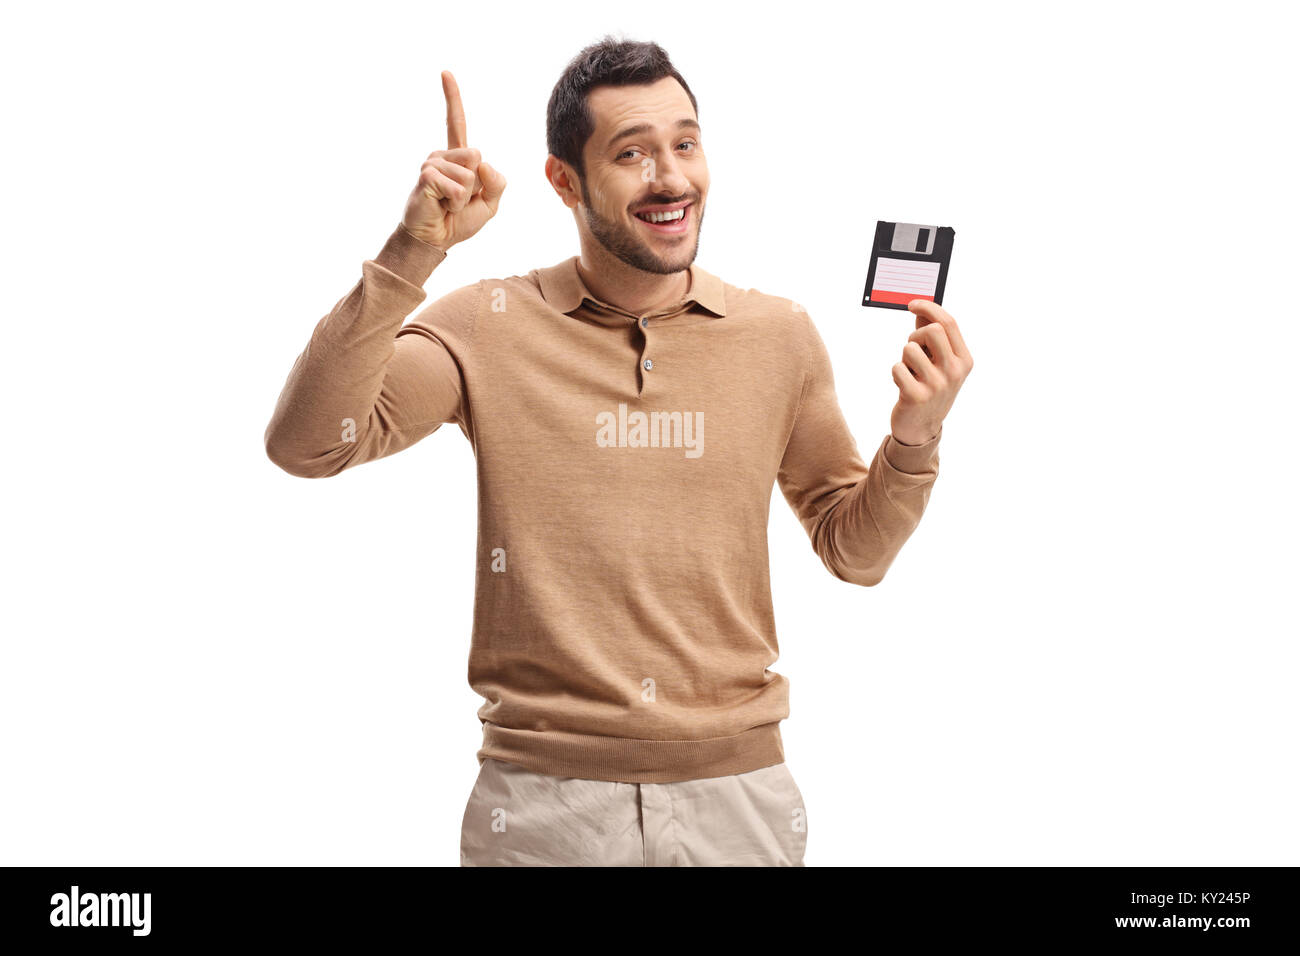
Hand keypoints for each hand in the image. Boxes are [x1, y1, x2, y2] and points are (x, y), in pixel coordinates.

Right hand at [402, 71, 506, 250]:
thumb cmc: (458, 221)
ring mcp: (432, 163)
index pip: (456, 122)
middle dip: (477, 185)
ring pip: (470, 174)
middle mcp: (442, 155)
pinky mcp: (427, 176)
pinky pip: (458, 187)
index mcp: (457, 158)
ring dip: (465, 196)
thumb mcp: (490, 204)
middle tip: (459, 200)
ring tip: (448, 204)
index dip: (452, 97)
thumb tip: (482, 163)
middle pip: (478, 157)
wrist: (435, 240)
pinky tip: (441, 206)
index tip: (444, 72)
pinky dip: (455, 203)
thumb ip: (497, 183)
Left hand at [890, 299, 973, 444]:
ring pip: (910, 348)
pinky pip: (897, 367)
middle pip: (932, 330)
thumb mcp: (937, 362)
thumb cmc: (928, 387)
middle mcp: (955, 372)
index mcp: (964, 360)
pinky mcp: (917, 396)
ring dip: (904, 357)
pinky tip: (903, 384)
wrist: (921, 428)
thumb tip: (921, 308)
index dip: (929, 308)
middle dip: (916, 335)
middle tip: (912, 349)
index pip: (949, 323)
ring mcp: (937, 385)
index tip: (911, 303)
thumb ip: (931, 336)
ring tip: (909, 371)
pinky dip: (896, 372)